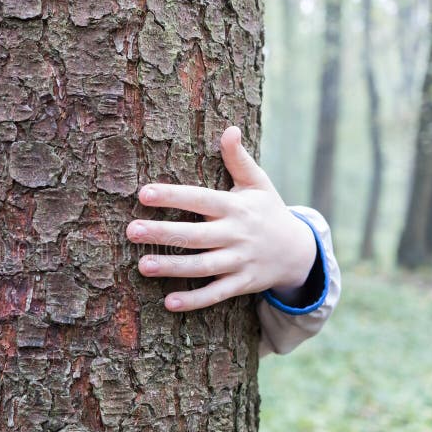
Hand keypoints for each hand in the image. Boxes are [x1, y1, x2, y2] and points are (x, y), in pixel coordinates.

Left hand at [126, 126, 315, 311]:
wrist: (300, 252)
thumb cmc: (268, 212)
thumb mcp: (259, 184)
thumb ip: (239, 159)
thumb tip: (229, 129)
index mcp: (236, 207)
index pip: (200, 199)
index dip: (173, 196)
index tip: (144, 193)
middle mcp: (236, 234)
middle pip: (195, 235)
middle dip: (163, 233)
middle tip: (131, 231)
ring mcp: (239, 261)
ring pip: (202, 267)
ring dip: (172, 267)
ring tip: (142, 265)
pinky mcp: (242, 284)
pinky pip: (216, 294)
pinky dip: (194, 300)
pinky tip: (168, 303)